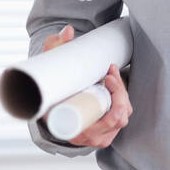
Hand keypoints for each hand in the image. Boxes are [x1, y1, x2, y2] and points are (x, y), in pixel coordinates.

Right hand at [41, 24, 131, 147]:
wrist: (45, 103)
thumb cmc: (46, 91)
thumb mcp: (46, 71)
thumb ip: (54, 47)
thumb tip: (68, 31)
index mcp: (73, 131)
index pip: (106, 124)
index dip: (115, 101)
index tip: (106, 78)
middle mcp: (88, 138)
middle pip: (119, 118)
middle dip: (120, 91)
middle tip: (110, 71)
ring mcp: (98, 135)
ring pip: (123, 115)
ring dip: (121, 92)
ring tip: (110, 74)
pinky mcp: (105, 130)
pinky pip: (122, 115)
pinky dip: (122, 98)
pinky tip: (114, 83)